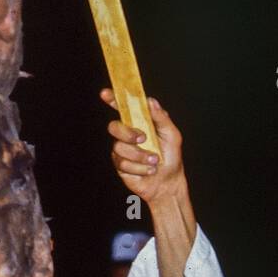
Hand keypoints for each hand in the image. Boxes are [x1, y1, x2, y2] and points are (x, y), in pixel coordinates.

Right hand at [102, 90, 184, 208]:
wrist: (169, 182)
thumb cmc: (171, 156)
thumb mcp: (172, 134)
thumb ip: (161, 117)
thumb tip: (150, 101)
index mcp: (138, 122)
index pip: (122, 108)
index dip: (112, 99)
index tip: (105, 94)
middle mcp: (127, 134)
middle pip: (114, 127)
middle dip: (127, 133)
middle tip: (143, 139)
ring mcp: (122, 150)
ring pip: (120, 148)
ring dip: (140, 156)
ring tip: (154, 161)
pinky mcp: (120, 166)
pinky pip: (124, 164)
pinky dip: (140, 168)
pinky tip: (149, 170)